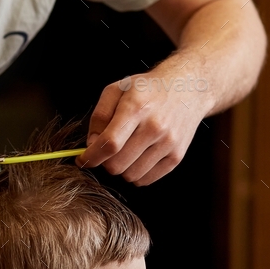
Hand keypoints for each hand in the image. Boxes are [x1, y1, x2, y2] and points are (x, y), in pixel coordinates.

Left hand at [78, 69, 211, 184]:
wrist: (187, 88)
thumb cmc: (148, 89)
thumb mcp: (116, 90)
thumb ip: (99, 116)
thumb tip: (92, 144)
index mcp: (136, 107)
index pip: (110, 143)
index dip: (91, 157)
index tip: (82, 160)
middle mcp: (154, 127)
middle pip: (118, 164)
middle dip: (105, 162)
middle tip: (107, 151)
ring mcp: (168, 143)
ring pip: (131, 175)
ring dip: (121, 168)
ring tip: (125, 151)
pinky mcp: (177, 156)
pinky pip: (146, 179)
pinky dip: (136, 173)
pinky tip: (137, 157)